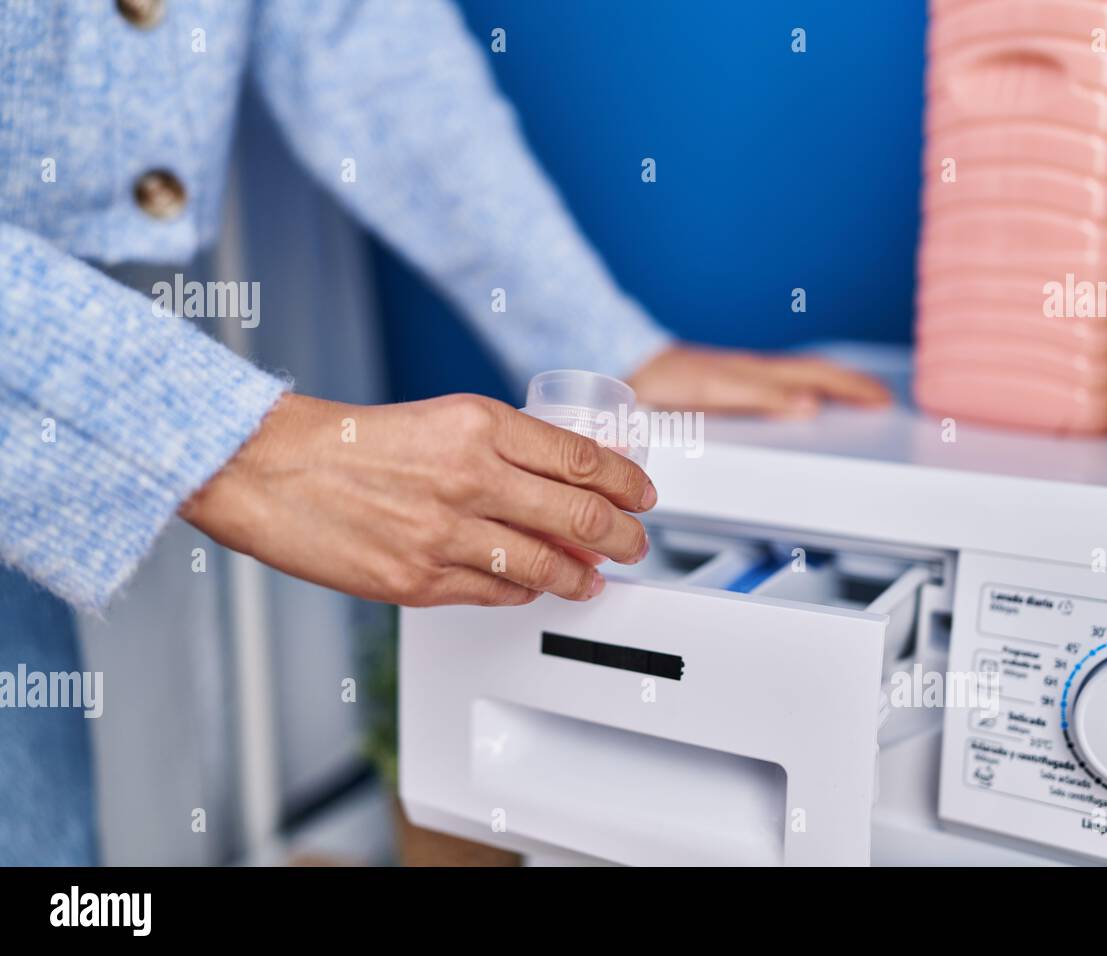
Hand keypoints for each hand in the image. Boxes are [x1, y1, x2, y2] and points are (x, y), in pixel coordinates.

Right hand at [180, 393, 654, 606]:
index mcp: (480, 425)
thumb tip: (567, 487)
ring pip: (545, 567)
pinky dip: (526, 594)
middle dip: (624, 537)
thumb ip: (506, 449)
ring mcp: (444, 534)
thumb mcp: (443, 419)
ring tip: (596, 579)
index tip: (642, 495)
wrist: (271, 469)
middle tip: (636, 543)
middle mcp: (470, 477)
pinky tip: (534, 590)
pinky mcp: (417, 580)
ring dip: (584, 577)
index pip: (584, 459)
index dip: (627, 483)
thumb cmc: (350, 443)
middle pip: (581, 516)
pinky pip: (496, 596)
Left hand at [627, 344, 889, 416]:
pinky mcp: (726, 384)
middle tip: (881, 397)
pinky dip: (798, 391)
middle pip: (815, 373)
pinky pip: (776, 384)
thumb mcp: (720, 390)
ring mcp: (742, 376)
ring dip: (829, 385)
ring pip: (797, 377)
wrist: (630, 367)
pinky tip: (793, 402)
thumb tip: (809, 405)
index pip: (819, 377)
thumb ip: (763, 397)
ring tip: (851, 397)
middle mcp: (755, 370)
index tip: (883, 399)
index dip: (853, 388)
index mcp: (760, 370)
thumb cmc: (668, 379)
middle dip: (850, 384)